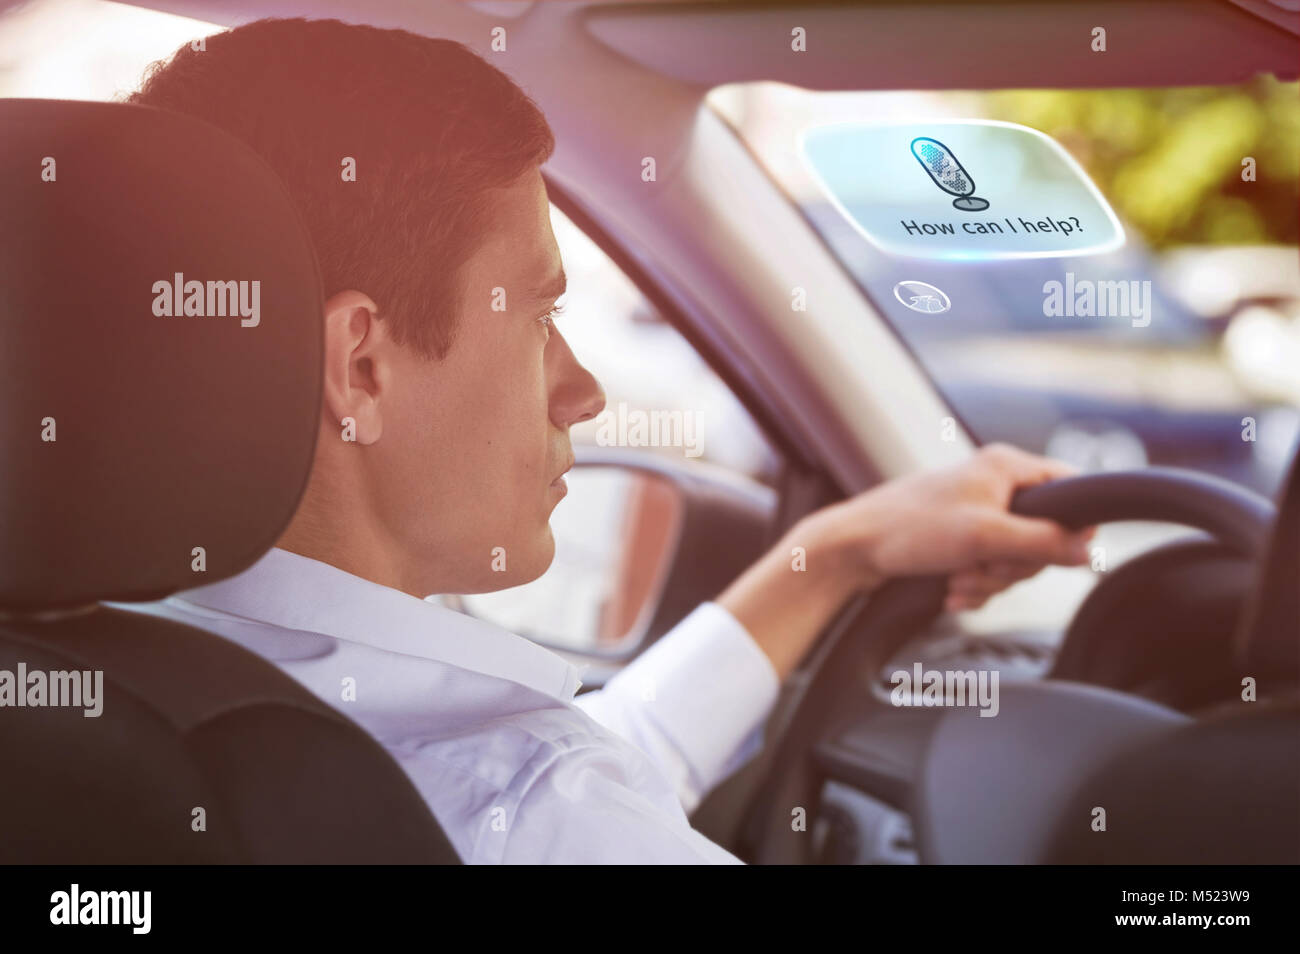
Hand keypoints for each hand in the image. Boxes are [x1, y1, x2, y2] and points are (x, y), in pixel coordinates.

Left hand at [808, 443, 1093, 610]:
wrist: (851, 549)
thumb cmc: (908, 529)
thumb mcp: (984, 537)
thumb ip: (1041, 542)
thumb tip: (1089, 550)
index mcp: (1006, 466)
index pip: (1071, 487)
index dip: (1071, 526)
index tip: (1057, 554)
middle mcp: (995, 484)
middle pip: (1045, 534)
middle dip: (1014, 564)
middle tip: (984, 567)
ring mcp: (977, 513)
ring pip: (1016, 559)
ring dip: (990, 580)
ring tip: (958, 581)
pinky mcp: (960, 540)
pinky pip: (990, 570)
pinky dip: (974, 587)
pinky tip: (951, 592)